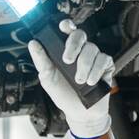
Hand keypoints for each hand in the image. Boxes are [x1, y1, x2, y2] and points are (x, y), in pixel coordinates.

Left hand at [27, 19, 114, 138]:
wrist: (80, 113)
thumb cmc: (64, 94)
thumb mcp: (48, 79)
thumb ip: (41, 61)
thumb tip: (33, 44)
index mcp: (65, 50)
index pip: (67, 31)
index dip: (67, 25)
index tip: (64, 27)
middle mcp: (80, 51)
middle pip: (80, 35)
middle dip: (73, 46)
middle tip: (67, 61)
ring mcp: (94, 57)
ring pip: (92, 49)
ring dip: (84, 65)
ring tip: (79, 81)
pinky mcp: (106, 65)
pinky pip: (103, 60)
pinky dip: (96, 71)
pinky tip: (90, 82)